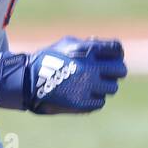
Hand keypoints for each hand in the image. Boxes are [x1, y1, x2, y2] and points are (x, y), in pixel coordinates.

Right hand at [0, 36, 126, 113]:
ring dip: (105, 85)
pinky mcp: (83, 104)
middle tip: (108, 73)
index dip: (117, 53)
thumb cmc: (48, 59)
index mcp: (87, 50)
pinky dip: (94, 98)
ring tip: (92, 84)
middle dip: (115, 70)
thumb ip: (90, 45)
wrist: (27, 81)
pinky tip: (83, 94)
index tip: (114, 57)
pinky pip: (100, 101)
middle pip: (120, 70)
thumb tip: (111, 51)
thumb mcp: (68, 44)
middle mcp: (90, 68)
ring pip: (112, 88)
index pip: (117, 49)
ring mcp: (87, 87)